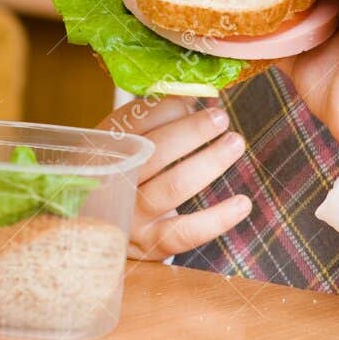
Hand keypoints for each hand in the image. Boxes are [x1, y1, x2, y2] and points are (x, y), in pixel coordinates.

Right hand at [96, 95, 250, 259]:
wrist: (96, 230)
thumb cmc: (124, 174)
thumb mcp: (128, 146)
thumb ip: (157, 120)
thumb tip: (204, 96)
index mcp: (104, 150)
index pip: (133, 123)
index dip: (166, 108)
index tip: (193, 99)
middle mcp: (114, 182)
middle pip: (155, 152)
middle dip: (192, 131)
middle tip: (220, 118)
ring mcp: (131, 215)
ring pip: (173, 187)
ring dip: (210, 162)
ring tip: (235, 142)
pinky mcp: (151, 243)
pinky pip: (187, 232)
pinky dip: (217, 218)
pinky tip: (242, 203)